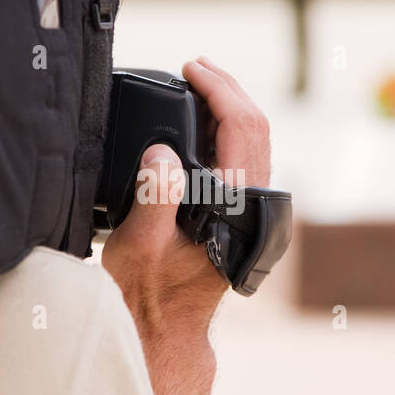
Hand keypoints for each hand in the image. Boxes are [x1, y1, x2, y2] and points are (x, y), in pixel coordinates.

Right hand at [102, 57, 271, 339]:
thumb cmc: (148, 291)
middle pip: (256, 127)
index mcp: (235, 206)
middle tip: (196, 66)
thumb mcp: (139, 246)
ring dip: (229, 108)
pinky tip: (200, 124)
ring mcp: (250, 210)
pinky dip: (225, 131)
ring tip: (198, 85)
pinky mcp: (240, 214)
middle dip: (227, 90)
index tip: (191, 68)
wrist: (162, 329)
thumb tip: (161, 156)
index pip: (242, 128)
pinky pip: (243, 158)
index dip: (219, 90)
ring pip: (254, 142)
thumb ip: (155, 198)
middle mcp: (251, 205)